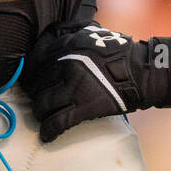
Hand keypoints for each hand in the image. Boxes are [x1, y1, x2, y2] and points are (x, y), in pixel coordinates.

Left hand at [22, 22, 170, 141]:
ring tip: (43, 117)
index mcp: (65, 46)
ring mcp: (75, 87)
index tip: (29, 83)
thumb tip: (46, 35)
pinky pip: (58, 122)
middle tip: (38, 101)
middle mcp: (66, 65)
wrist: (142, 71)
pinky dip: (49, 132)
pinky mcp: (86, 107)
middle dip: (34, 95)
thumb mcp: (89, 33)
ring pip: (42, 105)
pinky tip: (46, 137)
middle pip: (35, 86)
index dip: (28, 76)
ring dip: (40, 114)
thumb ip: (66, 34)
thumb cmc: (116, 53)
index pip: (33, 63)